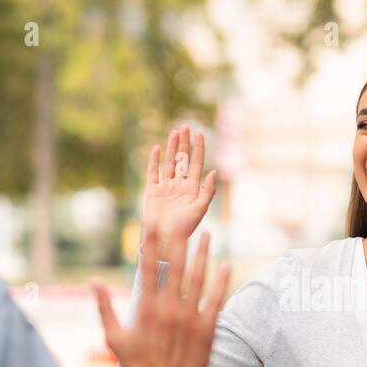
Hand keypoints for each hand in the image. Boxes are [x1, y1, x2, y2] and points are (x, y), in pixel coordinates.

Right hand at [92, 218, 229, 366]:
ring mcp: (190, 318)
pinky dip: (222, 282)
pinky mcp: (207, 329)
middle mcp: (170, 308)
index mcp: (147, 307)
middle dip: (179, 240)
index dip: (152, 243)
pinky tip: (227, 265)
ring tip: (207, 234)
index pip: (149, 267)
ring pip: (198, 278)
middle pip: (176, 266)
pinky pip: (217, 300)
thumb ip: (103, 307)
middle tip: (183, 219)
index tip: (154, 223)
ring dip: (203, 254)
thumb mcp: (114, 337)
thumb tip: (93, 282)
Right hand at [142, 124, 215, 244]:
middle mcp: (179, 185)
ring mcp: (165, 187)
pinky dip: (154, 161)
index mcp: (193, 189)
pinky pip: (153, 173)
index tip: (199, 133)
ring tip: (174, 132)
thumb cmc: (183, 228)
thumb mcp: (199, 210)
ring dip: (171, 148)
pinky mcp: (152, 191)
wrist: (164, 239)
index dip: (198, 149)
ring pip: (169, 163)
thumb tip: (214, 172)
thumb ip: (207, 191)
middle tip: (185, 126)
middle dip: (184, 143)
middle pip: (182, 159)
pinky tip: (157, 148)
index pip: (197, 164)